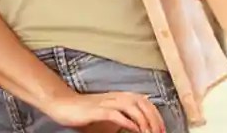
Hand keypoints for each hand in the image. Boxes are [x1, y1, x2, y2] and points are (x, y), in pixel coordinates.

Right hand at [43, 90, 165, 132]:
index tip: (163, 129)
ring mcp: (106, 102)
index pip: (145, 101)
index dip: (157, 115)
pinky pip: (116, 114)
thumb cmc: (86, 113)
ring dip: (143, 121)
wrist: (63, 105)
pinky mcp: (97, 110)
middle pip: (142, 102)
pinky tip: (133, 130)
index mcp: (121, 96)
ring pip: (132, 107)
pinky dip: (127, 122)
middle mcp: (116, 96)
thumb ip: (124, 117)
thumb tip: (138, 126)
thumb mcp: (109, 115)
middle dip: (154, 119)